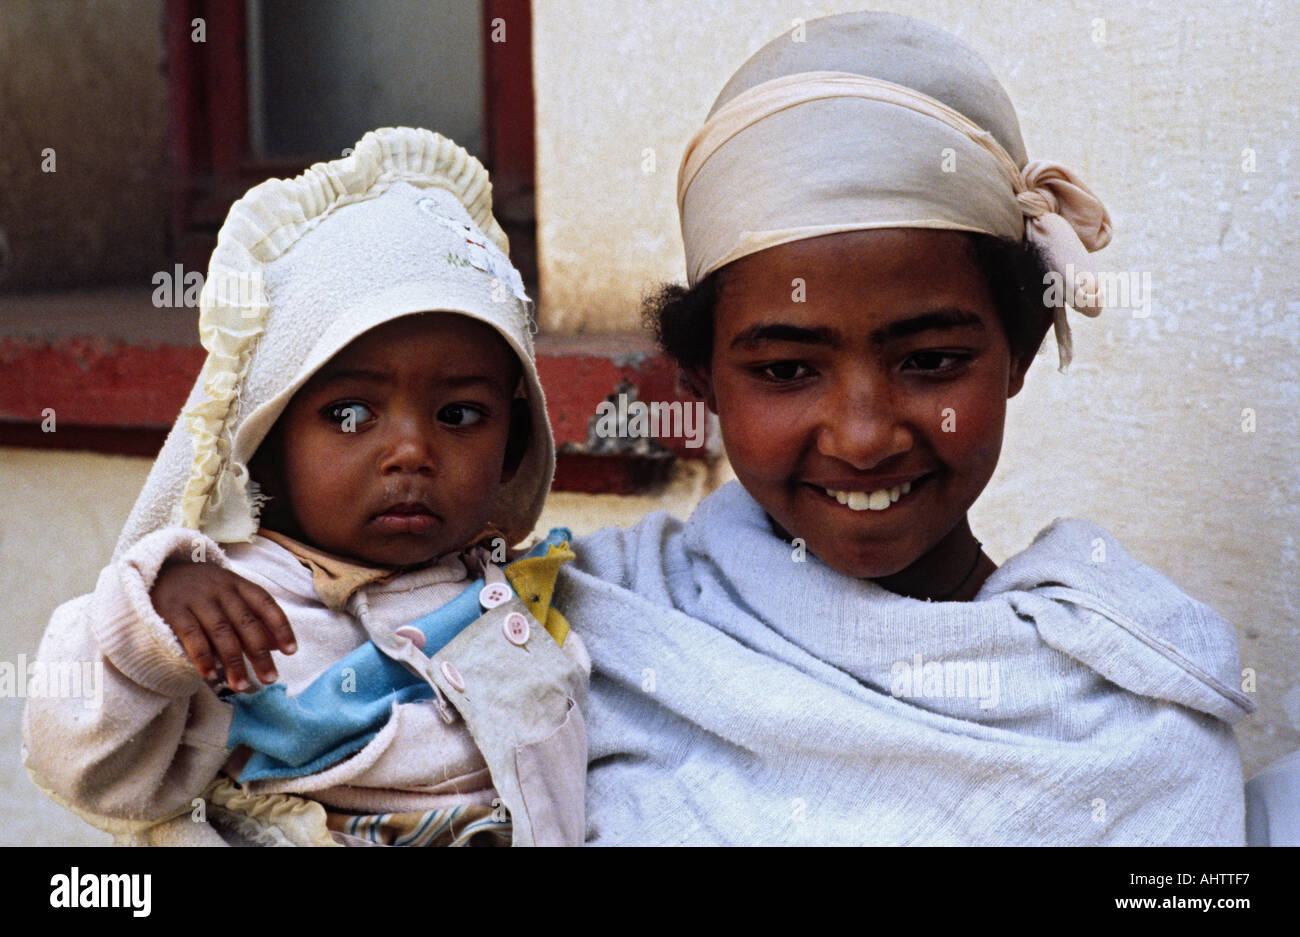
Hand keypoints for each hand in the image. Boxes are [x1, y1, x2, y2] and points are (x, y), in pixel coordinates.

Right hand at [150, 560, 295, 691]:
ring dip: (234, 662)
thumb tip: (279, 646)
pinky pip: (192, 636)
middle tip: (270, 679)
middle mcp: (221, 590)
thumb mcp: (230, 596)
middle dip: (260, 654)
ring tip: (242, 686)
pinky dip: (203, 657)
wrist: (157, 572)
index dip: (281, 627)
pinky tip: (211, 675)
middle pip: (246, 623)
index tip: (291, 651)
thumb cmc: (202, 591)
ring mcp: (197, 599)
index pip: (265, 604)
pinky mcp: (173, 610)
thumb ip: (253, 618)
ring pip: (222, 633)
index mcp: (238, 585)